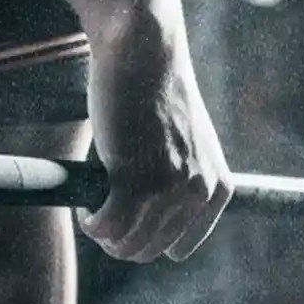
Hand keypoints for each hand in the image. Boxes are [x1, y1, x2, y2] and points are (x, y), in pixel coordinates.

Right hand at [80, 19, 233, 262]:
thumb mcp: (187, 144)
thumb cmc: (157, 94)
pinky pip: (108, 226)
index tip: (129, 224)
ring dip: (105, 236)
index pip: (180, 247)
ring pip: (128, 243)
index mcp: (217, 188)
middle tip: (103, 220)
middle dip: (122, 242)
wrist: (145, 54)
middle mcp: (198, 191)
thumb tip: (151, 220)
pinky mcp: (134, 177)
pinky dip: (92, 224)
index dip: (149, 241)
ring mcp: (167, 187)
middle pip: (150, 249)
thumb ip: (183, 178)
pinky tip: (86, 211)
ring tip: (94, 216)